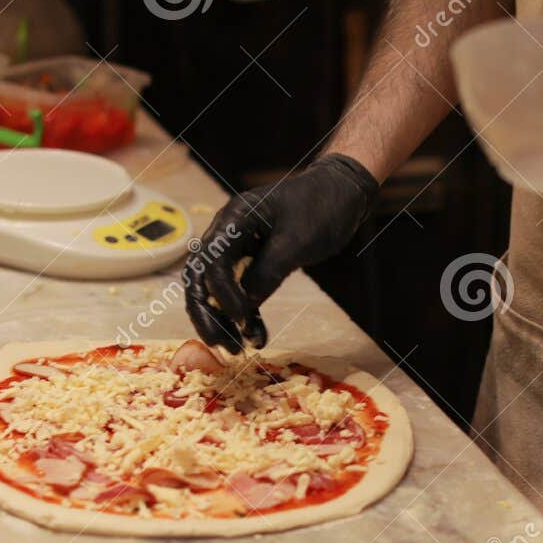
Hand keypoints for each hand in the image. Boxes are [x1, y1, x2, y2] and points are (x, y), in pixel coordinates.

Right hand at [184, 154, 378, 349]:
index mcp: (234, 218)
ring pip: (214, 288)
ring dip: (222, 319)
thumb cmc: (321, 207)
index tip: (240, 318)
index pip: (212, 260)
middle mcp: (227, 233)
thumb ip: (267, 272)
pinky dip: (245, 314)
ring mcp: (237, 248)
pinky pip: (239, 292)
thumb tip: (243, 307)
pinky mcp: (252, 261)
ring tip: (235, 349)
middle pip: (201, 277)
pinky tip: (256, 336)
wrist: (341, 192)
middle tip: (224, 345)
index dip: (222, 293)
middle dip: (209, 314)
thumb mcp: (297, 242)